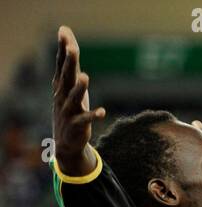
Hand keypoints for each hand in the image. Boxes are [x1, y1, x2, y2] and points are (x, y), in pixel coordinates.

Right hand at [52, 26, 104, 176]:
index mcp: (62, 86)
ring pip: (73, 98)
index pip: (61, 64)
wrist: (66, 142)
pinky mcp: (77, 126)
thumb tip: (71, 45)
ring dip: (79, 88)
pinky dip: (92, 115)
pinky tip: (102, 112)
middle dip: (69, 63)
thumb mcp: (71, 88)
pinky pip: (85, 120)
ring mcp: (68, 111)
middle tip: (72, 48)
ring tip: (86, 77)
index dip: (63, 49)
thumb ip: (73, 68)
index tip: (63, 32)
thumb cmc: (71, 110)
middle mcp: (62, 96)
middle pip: (66, 77)